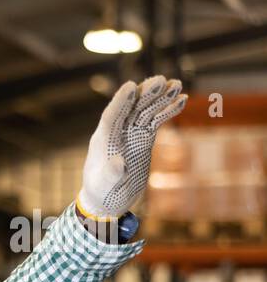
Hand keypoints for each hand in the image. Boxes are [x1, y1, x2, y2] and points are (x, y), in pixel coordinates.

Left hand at [78, 75, 186, 219]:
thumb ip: (111, 173)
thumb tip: (118, 163)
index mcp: (102, 140)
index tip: (131, 86)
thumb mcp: (105, 185)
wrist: (107, 200)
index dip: (120, 101)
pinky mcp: (143, 140)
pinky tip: (181, 100)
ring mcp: (130, 135)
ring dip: (160, 98)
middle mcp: (116, 133)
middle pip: (131, 108)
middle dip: (145, 94)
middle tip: (161, 80)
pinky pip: (156, 121)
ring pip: (146, 111)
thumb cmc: (101, 193)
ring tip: (176, 84)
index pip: (111, 116)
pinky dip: (167, 111)